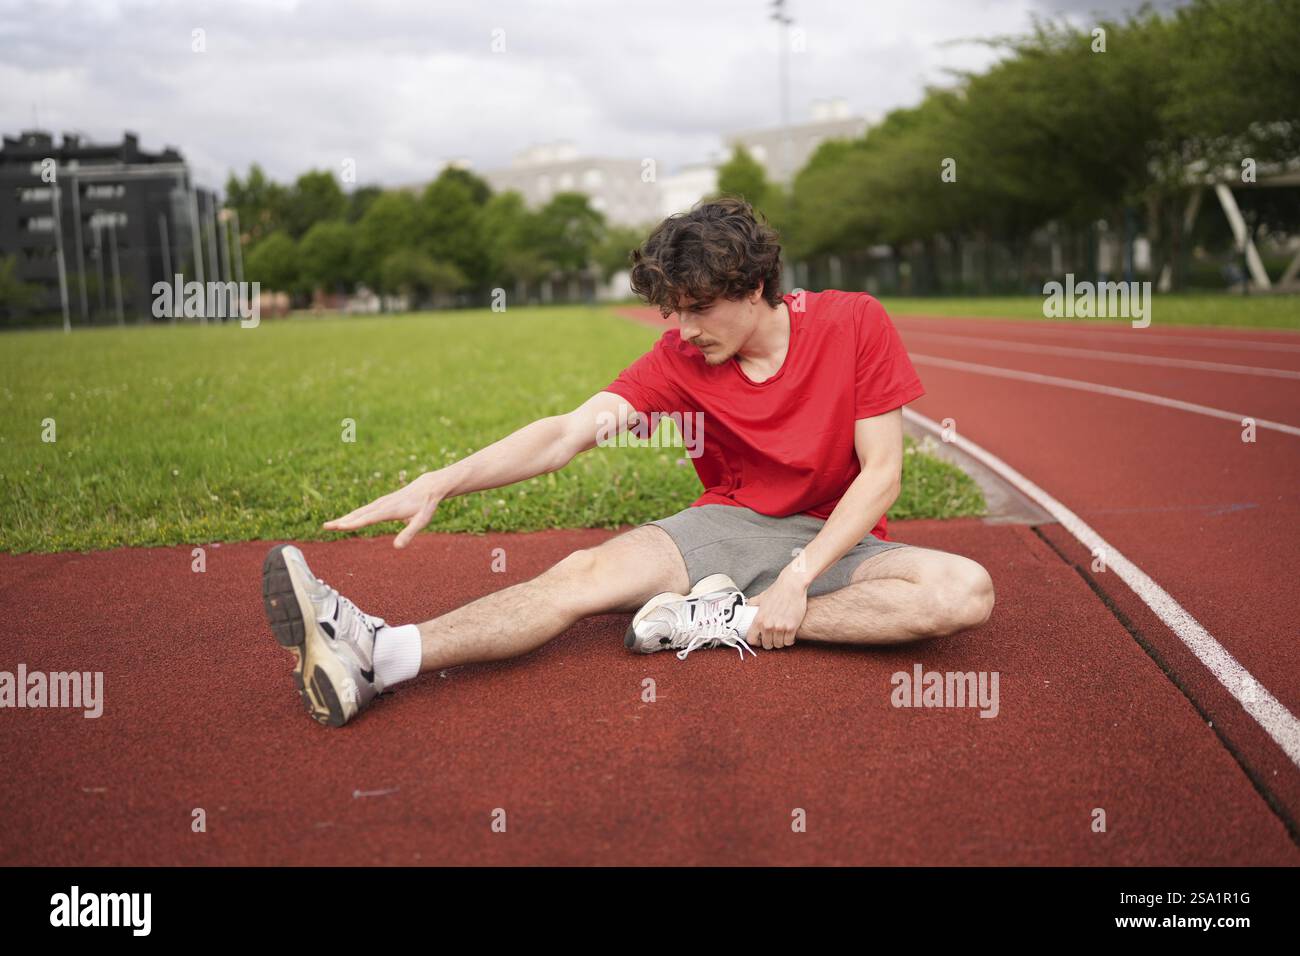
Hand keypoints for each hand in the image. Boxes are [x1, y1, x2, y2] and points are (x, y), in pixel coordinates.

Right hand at [323, 472, 444, 548]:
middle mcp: (382, 505)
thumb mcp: (422, 521)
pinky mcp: (381, 503)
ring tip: (329, 525)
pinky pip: (364, 510)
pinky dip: (352, 515)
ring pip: (359, 512)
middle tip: (326, 526)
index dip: (355, 523)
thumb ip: (409, 533)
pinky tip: (346, 520)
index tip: (341, 527)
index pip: (369, 518)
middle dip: (342, 520)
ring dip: (344, 518)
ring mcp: (381, 503)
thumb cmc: (425, 505)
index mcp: (390, 510)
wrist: (428, 487)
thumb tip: (397, 547)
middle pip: (359, 514)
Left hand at [745, 571, 807, 649]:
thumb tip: (747, 608)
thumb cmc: (777, 590)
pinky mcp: (792, 627)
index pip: (751, 639)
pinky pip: (789, 642)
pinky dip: (789, 640)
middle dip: (769, 642)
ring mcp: (780, 627)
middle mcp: (768, 625)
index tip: (759, 640)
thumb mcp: (761, 597)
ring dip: (779, 642)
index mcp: (759, 619)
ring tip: (781, 636)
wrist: (792, 585)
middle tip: (773, 637)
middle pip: (767, 645)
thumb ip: (753, 604)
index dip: (755, 642)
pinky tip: (789, 635)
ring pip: (778, 645)